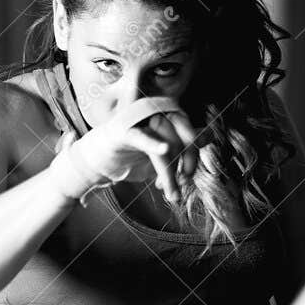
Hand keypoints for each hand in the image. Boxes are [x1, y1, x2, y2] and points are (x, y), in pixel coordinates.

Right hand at [48, 96, 198, 203]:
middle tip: (182, 182)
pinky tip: (165, 149)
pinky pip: (142, 137)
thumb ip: (185, 142)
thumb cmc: (131, 154)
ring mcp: (137, 120)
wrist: (95, 161)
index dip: (193, 153)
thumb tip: (209, 134)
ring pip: (165, 146)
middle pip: (182, 136)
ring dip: (169, 174)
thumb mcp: (162, 152)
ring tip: (169, 193)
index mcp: (164, 114)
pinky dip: (154, 143)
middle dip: (186, 162)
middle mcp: (153, 112)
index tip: (186, 175)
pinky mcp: (122, 131)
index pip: (190, 130)